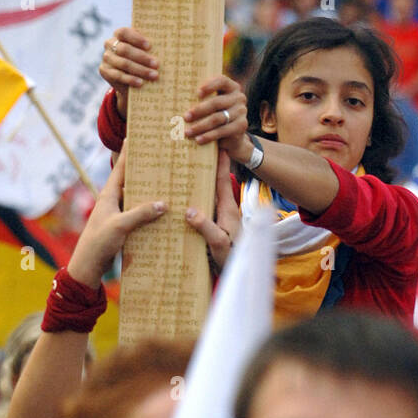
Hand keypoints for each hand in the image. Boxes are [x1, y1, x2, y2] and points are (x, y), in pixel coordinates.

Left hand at [67, 147, 164, 288]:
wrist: (87, 266)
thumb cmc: (98, 242)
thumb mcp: (120, 225)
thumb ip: (140, 214)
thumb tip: (163, 203)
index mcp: (108, 195)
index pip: (120, 169)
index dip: (127, 153)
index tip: (133, 136)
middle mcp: (113, 201)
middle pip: (130, 182)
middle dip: (143, 172)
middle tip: (159, 160)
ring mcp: (117, 214)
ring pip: (136, 199)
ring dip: (149, 193)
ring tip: (167, 184)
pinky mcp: (121, 227)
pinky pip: (138, 214)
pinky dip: (149, 212)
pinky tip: (163, 212)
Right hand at [100, 26, 158, 117]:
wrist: (128, 79)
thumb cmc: (141, 59)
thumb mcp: (144, 50)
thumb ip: (148, 46)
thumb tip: (169, 43)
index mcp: (119, 34)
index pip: (123, 32)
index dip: (135, 38)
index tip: (149, 46)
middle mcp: (110, 44)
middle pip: (124, 49)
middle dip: (142, 57)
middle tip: (157, 64)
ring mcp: (106, 58)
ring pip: (123, 63)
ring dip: (140, 70)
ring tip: (154, 75)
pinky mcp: (104, 71)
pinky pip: (117, 75)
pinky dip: (130, 79)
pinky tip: (141, 83)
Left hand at [183, 74, 248, 160]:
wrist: (232, 135)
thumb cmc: (215, 115)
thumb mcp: (211, 105)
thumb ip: (202, 99)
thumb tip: (176, 97)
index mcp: (231, 87)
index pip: (221, 81)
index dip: (209, 85)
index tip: (196, 93)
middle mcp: (238, 97)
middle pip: (216, 102)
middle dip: (199, 110)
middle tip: (185, 117)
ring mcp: (241, 112)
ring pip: (217, 118)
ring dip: (200, 126)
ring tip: (187, 132)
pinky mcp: (241, 126)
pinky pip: (222, 130)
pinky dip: (209, 136)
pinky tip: (198, 139)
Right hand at [186, 147, 240, 272]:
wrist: (238, 274)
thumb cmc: (232, 257)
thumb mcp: (219, 243)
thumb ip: (206, 227)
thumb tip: (189, 211)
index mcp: (227, 208)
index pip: (223, 179)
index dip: (220, 161)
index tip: (216, 143)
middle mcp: (222, 209)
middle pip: (213, 182)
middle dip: (204, 166)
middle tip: (192, 151)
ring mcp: (217, 217)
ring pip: (206, 194)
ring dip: (196, 183)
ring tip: (181, 169)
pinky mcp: (211, 226)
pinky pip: (200, 208)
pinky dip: (191, 200)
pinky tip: (179, 199)